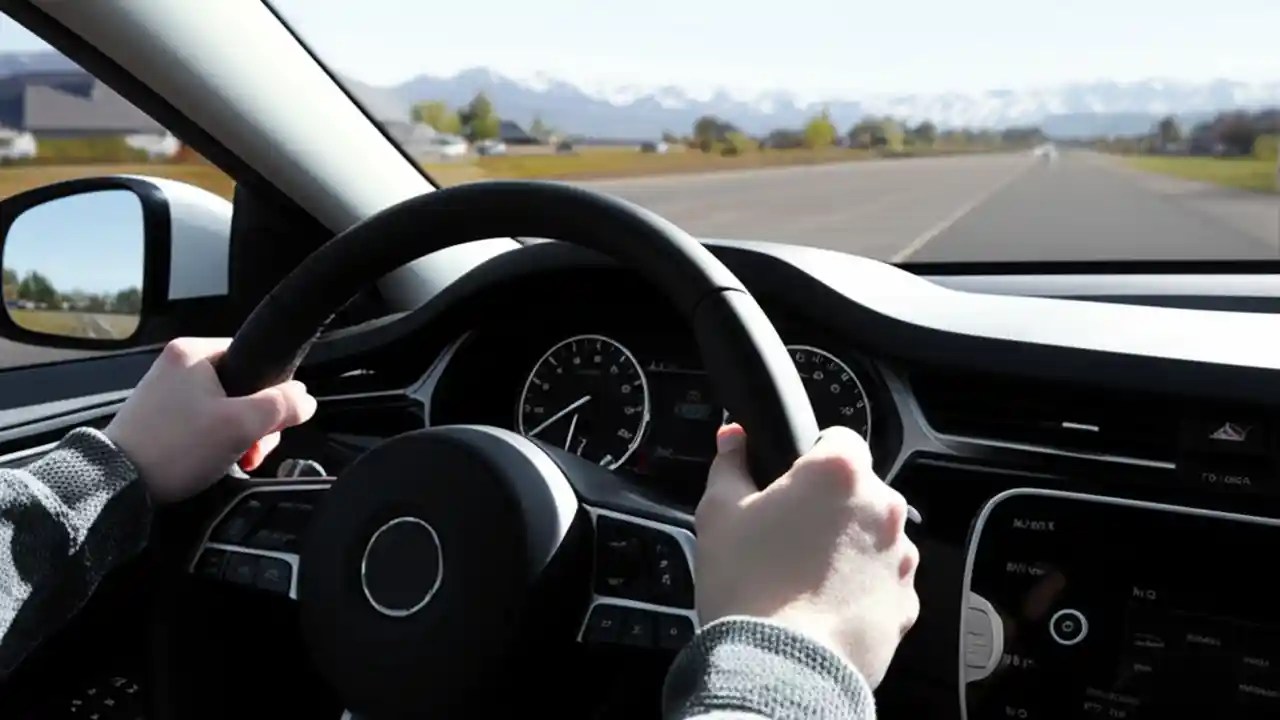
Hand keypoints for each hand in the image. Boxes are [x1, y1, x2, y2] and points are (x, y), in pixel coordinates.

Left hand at [105, 337, 317, 503]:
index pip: (254, 359)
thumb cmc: (178, 447)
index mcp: (194, 352)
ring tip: (237, 461)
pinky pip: (202, 422)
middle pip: (242, 387)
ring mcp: (164, 391)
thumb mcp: (242, 425)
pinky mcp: (157, 417)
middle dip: (256, 424)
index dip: (273, 392)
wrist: (115, 483)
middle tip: (253, 451)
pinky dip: (216, 441)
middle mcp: (177, 364)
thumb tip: (305, 399)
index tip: (271, 425)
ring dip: (239, 436)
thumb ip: (282, 406)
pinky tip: (217, 462)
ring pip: (225, 408)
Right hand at [695, 423, 919, 687]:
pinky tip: (824, 603)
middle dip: (828, 505)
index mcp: (838, 473)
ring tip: (804, 576)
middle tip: (787, 534)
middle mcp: (882, 508)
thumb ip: (729, 464)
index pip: (836, 436)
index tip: (787, 480)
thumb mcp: (719, 513)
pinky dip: (861, 586)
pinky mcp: (906, 601)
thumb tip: (733, 439)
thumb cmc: (748, 585)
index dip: (808, 454)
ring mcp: (901, 557)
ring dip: (848, 546)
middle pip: (858, 489)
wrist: (781, 668)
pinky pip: (884, 581)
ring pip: (874, 536)